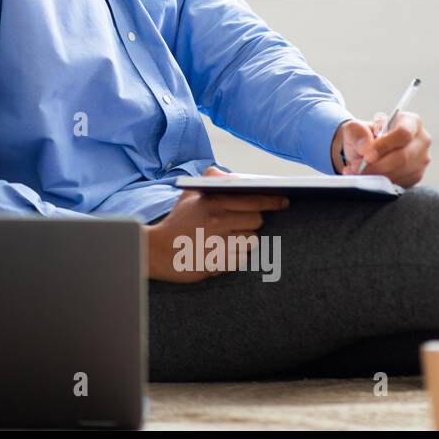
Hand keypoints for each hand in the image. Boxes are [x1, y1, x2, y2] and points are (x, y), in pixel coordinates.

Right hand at [143, 165, 287, 282]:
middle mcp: (218, 220)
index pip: (255, 199)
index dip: (273, 200)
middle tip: (235, 225)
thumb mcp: (190, 196)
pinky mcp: (219, 262)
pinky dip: (236, 256)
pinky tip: (221, 253)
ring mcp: (219, 242)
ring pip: (252, 240)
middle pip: (257, 221)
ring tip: (225, 241)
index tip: (284, 201)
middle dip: (251, 223)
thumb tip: (234, 176)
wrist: (155, 250)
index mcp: (213, 201)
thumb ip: (211, 181)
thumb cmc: (176, 223)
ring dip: (244, 241)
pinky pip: (243, 258)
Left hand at [334, 113, 431, 187]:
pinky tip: (370, 177)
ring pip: (402, 172)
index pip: (403, 133)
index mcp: (411, 121)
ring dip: (378, 175)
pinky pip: (401, 182)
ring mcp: (422, 159)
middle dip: (378, 165)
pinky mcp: (416, 175)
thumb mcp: (355, 128)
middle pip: (404, 156)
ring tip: (359, 171)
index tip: (367, 155)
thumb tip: (365, 147)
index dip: (384, 146)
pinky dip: (383, 182)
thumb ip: (357, 133)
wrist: (366, 151)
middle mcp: (422, 140)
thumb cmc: (364, 136)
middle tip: (358, 168)